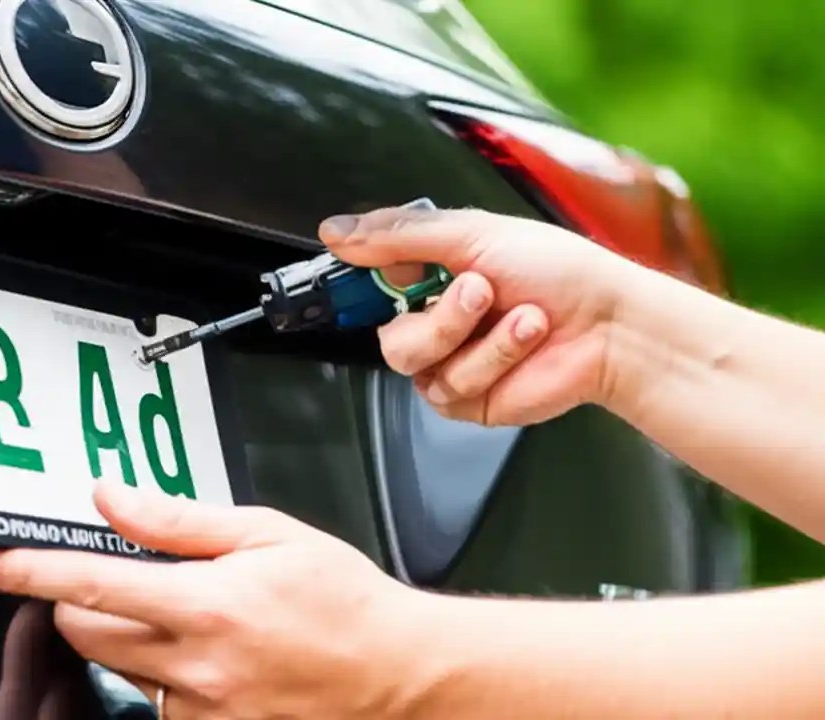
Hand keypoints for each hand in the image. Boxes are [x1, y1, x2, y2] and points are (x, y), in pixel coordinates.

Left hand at [0, 482, 432, 718]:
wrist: (397, 675)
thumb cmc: (342, 602)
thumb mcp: (266, 535)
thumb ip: (178, 521)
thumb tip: (113, 498)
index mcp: (205, 606)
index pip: (89, 585)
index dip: (27, 571)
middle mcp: (194, 668)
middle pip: (85, 634)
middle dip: (84, 604)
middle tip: (129, 583)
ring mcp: (200, 713)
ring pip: (120, 670)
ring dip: (136, 642)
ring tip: (202, 626)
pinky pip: (160, 704)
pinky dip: (170, 679)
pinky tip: (219, 664)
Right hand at [320, 206, 642, 426]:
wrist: (611, 324)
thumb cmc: (560, 271)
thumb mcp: (473, 234)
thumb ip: (399, 234)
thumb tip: (336, 232)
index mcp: (431, 274)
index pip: (368, 285)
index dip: (354, 288)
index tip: (358, 278)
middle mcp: (437, 321)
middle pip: (388, 335)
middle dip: (438, 315)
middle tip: (480, 290)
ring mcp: (452, 363)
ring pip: (416, 363)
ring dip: (472, 335)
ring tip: (521, 316)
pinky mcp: (471, 399)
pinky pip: (451, 389)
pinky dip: (495, 359)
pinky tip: (528, 340)